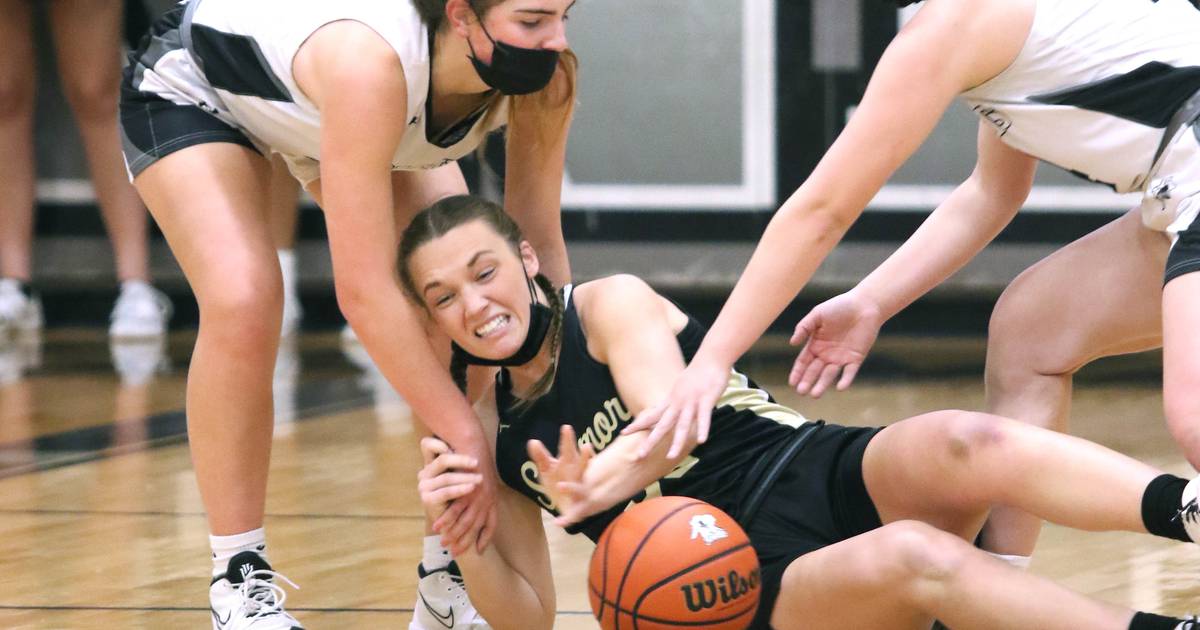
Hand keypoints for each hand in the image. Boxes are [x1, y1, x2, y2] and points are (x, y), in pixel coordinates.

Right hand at [417, 437, 482, 521]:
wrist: (454, 522)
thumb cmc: (460, 494)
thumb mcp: (461, 474)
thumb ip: (459, 459)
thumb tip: (472, 439)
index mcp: (429, 463)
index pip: (427, 444)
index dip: (438, 442)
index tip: (456, 444)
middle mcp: (424, 473)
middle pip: (441, 460)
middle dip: (461, 460)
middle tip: (477, 462)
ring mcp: (424, 486)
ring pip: (446, 477)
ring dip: (465, 477)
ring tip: (480, 478)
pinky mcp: (427, 499)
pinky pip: (446, 492)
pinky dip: (460, 489)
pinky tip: (471, 488)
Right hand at [429, 438, 499, 555]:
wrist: (472, 443)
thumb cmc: (476, 461)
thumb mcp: (485, 481)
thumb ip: (482, 495)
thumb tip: (479, 510)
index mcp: (492, 498)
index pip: (491, 523)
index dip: (485, 537)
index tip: (479, 550)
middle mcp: (485, 498)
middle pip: (476, 525)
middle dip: (466, 541)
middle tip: (457, 555)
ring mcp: (475, 496)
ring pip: (465, 520)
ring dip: (455, 533)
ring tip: (447, 545)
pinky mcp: (463, 490)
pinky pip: (454, 508)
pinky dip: (447, 519)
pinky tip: (439, 527)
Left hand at [526, 425, 596, 526]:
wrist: (571, 505)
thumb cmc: (560, 481)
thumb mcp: (548, 469)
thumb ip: (540, 456)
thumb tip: (532, 441)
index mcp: (570, 465)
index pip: (568, 450)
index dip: (567, 440)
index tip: (566, 427)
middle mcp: (577, 477)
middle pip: (580, 465)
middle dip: (584, 457)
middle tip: (587, 446)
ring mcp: (578, 492)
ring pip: (578, 489)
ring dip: (571, 488)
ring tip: (560, 486)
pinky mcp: (577, 509)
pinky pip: (573, 515)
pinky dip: (566, 519)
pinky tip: (558, 523)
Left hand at [620, 358, 728, 459]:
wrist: (710, 357)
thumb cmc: (697, 373)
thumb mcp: (680, 387)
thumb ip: (673, 401)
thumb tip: (665, 408)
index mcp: (671, 401)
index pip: (651, 415)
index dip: (637, 424)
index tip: (623, 433)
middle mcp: (678, 403)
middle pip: (662, 426)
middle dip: (650, 441)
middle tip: (638, 456)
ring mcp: (691, 402)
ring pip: (682, 425)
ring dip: (677, 442)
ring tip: (669, 457)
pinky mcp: (706, 400)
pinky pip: (704, 417)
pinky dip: (703, 429)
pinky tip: (701, 441)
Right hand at [789, 291, 882, 396]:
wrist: (864, 305)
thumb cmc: (839, 307)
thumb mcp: (817, 314)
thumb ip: (804, 327)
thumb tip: (792, 343)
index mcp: (815, 344)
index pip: (803, 362)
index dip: (797, 373)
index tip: (792, 383)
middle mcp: (826, 354)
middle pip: (814, 371)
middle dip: (807, 382)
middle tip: (801, 392)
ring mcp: (841, 358)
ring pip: (829, 375)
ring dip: (822, 384)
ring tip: (815, 394)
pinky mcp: (855, 359)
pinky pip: (849, 372)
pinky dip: (845, 380)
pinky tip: (840, 387)